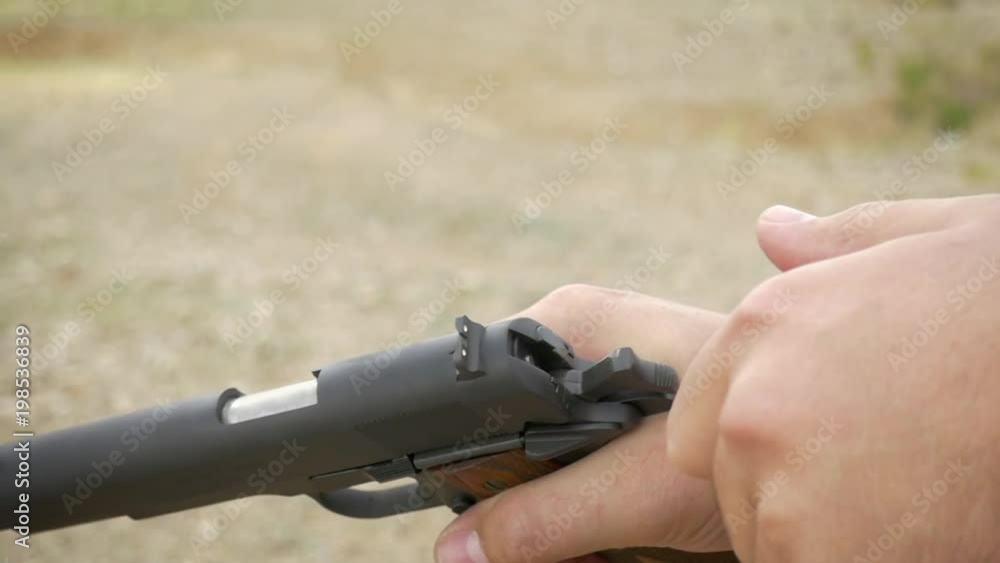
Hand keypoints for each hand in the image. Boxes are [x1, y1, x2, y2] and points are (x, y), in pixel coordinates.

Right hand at [434, 285, 731, 561]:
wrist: (837, 442)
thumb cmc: (758, 428)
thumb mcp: (643, 483)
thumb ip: (548, 514)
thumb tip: (456, 550)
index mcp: (569, 328)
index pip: (475, 386)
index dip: (468, 456)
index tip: (479, 516)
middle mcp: (581, 348)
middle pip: (503, 434)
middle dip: (518, 499)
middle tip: (567, 537)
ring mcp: (608, 387)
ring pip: (539, 463)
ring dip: (556, 515)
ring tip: (605, 538)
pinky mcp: (631, 426)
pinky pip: (579, 475)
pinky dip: (587, 515)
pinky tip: (620, 535)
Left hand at [668, 196, 999, 561]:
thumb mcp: (923, 241)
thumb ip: (833, 244)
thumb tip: (774, 228)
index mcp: (760, 328)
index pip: (698, 425)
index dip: (752, 445)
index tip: (814, 448)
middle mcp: (752, 407)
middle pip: (732, 487)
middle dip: (788, 488)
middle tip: (877, 470)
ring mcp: (788, 488)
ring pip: (770, 540)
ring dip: (824, 534)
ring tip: (908, 494)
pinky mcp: (838, 559)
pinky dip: (863, 556)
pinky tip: (919, 529)